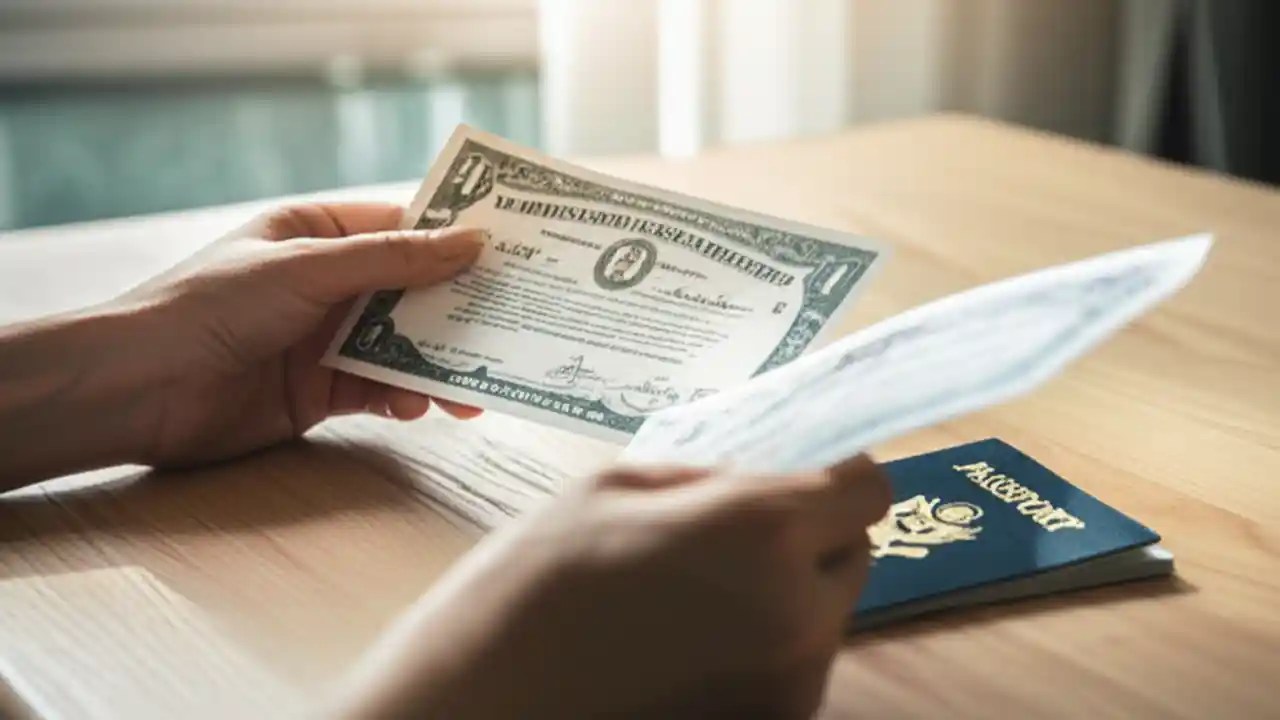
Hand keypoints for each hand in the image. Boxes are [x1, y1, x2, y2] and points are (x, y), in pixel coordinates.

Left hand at [0, 202, 483, 483]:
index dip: (454, 239)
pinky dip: (406, 396)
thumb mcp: (309, 269)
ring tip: (478, 385)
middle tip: (512, 323)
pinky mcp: (320, 393)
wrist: (139, 391)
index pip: (401, 228)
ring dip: (440, 363)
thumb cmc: (211, 306)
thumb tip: (470, 242)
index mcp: (316, 235)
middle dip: (458, 309)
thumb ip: (392, 260)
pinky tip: (424, 406)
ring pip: (402, 346)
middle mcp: (325, 284)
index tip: (510, 252)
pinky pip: (380, 390)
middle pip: (411, 291)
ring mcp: (323, 340)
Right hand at [331, 456, 891, 718]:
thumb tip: (757, 475)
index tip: (800, 468)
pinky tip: (690, 637)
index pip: (865, 488)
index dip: (837, 471)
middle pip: (853, 551)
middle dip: (810, 531)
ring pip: (825, 611)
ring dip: (787, 588)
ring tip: (700, 589)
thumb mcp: (610, 490)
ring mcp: (790, 684)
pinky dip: (763, 640)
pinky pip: (793, 662)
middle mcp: (799, 611)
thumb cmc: (528, 585)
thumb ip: (705, 478)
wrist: (480, 708)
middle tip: (739, 527)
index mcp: (762, 531)